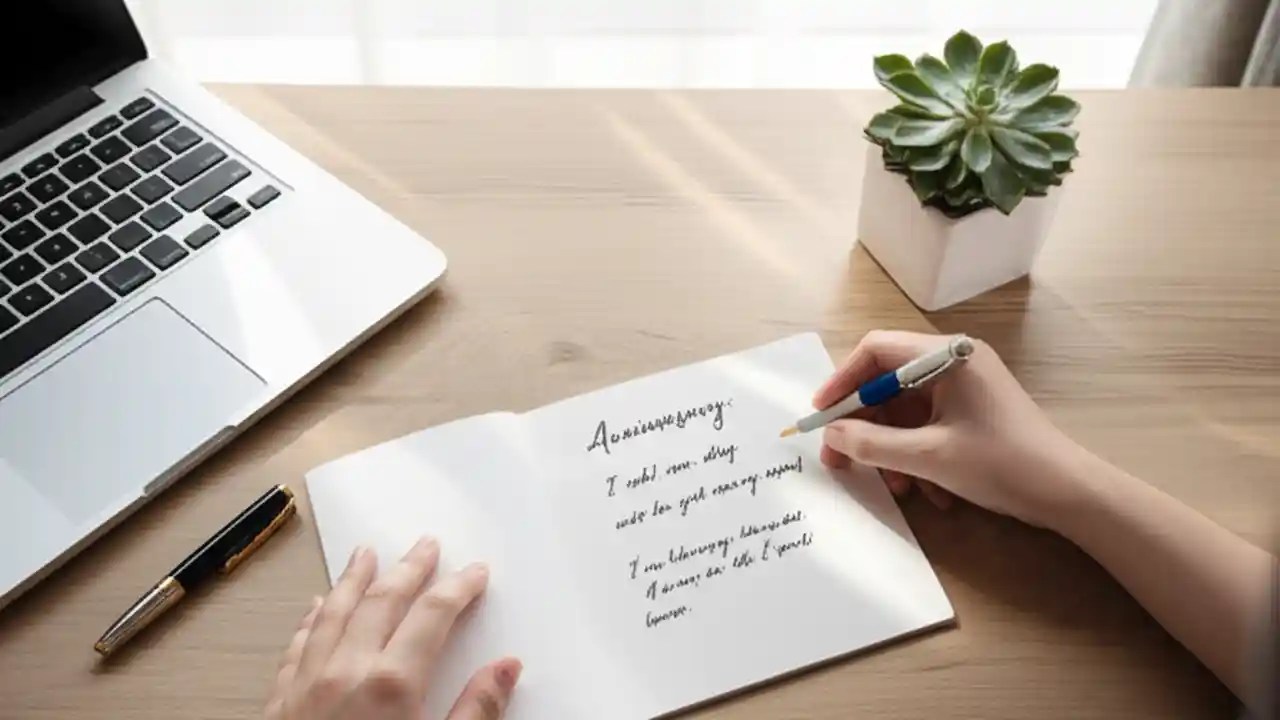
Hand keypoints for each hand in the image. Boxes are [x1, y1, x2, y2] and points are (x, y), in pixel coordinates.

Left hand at [265, 538, 520, 719]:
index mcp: (392, 684)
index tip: (475, 573)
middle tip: (426, 545)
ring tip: (366, 555)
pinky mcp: (277, 706)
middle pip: (382, 602)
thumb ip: (475, 712)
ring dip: (355, 580)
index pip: (433, 615)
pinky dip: (312, 619)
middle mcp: (346, 672)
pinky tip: (317, 607)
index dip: (458, 589)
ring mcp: (306, 686)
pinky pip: (298, 646)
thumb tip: (506, 668)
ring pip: (333, 614)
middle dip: (408, 570)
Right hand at [815, 330, 1090, 528]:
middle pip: (887, 382)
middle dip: (864, 425)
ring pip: (905, 410)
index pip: (876, 349)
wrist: (1067, 492)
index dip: (842, 380)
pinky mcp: (972, 412)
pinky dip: (917, 455)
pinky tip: (926, 491)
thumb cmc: (1001, 463)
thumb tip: (832, 436)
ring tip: (893, 487)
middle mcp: (954, 362)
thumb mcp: (928, 457)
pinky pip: (928, 425)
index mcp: (947, 356)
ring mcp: (965, 387)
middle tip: (841, 459)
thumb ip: (872, 444)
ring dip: (891, 449)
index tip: (822, 414)